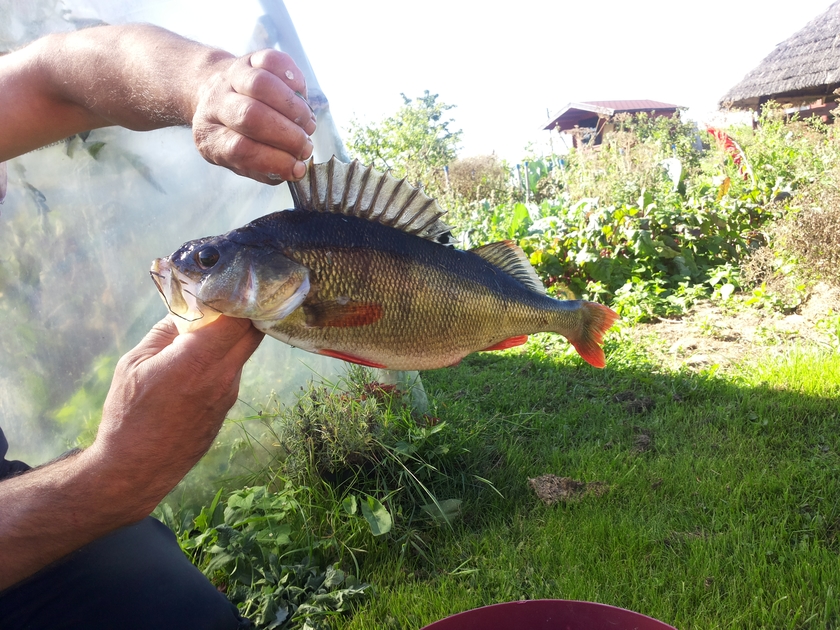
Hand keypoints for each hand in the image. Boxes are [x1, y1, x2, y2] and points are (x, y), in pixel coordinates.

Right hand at [86, 315, 263, 512]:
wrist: (135, 470)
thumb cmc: (127, 415)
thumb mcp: (134, 363)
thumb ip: (165, 331)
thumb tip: (186, 307)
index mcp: (198, 361)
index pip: (239, 317)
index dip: (239, 296)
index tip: (229, 282)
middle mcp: (222, 377)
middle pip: (252, 332)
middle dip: (244, 310)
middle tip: (228, 296)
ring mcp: (228, 395)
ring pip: (244, 351)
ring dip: (234, 334)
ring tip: (211, 323)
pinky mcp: (226, 408)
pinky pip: (233, 371)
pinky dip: (225, 356)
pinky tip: (203, 355)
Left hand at [192, 49, 316, 183]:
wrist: (218, 94)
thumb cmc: (237, 135)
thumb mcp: (242, 161)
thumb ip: (267, 169)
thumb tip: (297, 169)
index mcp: (209, 136)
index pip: (239, 149)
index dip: (274, 160)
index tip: (296, 168)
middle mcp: (215, 104)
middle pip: (250, 115)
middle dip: (287, 135)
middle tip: (305, 146)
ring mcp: (231, 77)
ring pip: (261, 85)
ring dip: (293, 109)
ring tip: (307, 124)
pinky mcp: (250, 58)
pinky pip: (274, 62)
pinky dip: (295, 81)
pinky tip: (301, 98)